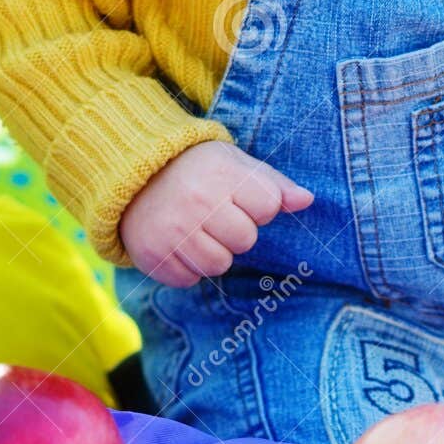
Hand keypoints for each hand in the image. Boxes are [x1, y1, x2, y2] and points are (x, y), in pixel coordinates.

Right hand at [119, 141, 314, 287]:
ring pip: (219, 264)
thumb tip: (308, 200)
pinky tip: (179, 244)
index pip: (268, 205)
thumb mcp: (236, 164)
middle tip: (216, 216)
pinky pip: (189, 279)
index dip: (259, 206)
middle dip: (236, 232)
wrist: (135, 178)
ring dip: (213, 252)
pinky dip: (188, 267)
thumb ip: (275, 184)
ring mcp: (173, 230)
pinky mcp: (153, 255)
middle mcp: (197, 202)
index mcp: (222, 173)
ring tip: (198, 230)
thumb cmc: (199, 171)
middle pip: (245, 240)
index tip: (239, 197)